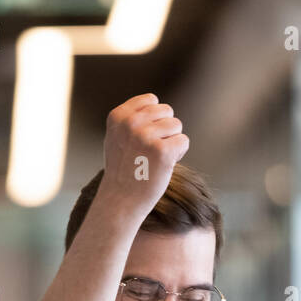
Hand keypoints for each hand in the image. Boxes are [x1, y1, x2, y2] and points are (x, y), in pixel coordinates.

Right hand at [99, 93, 189, 217]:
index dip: (154, 119)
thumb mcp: (116, 137)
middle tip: (150, 152)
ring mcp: (146, 136)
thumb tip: (155, 103)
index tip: (143, 139)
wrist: (121, 201)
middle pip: (167, 111)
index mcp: (118, 116)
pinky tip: (164, 166)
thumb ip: (132, 118)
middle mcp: (131, 123)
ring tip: (155, 159)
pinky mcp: (162, 151)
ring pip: (177, 125)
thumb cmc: (123, 170)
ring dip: (171, 142)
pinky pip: (183, 141)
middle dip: (164, 130)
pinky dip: (178, 154)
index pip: (151, 100)